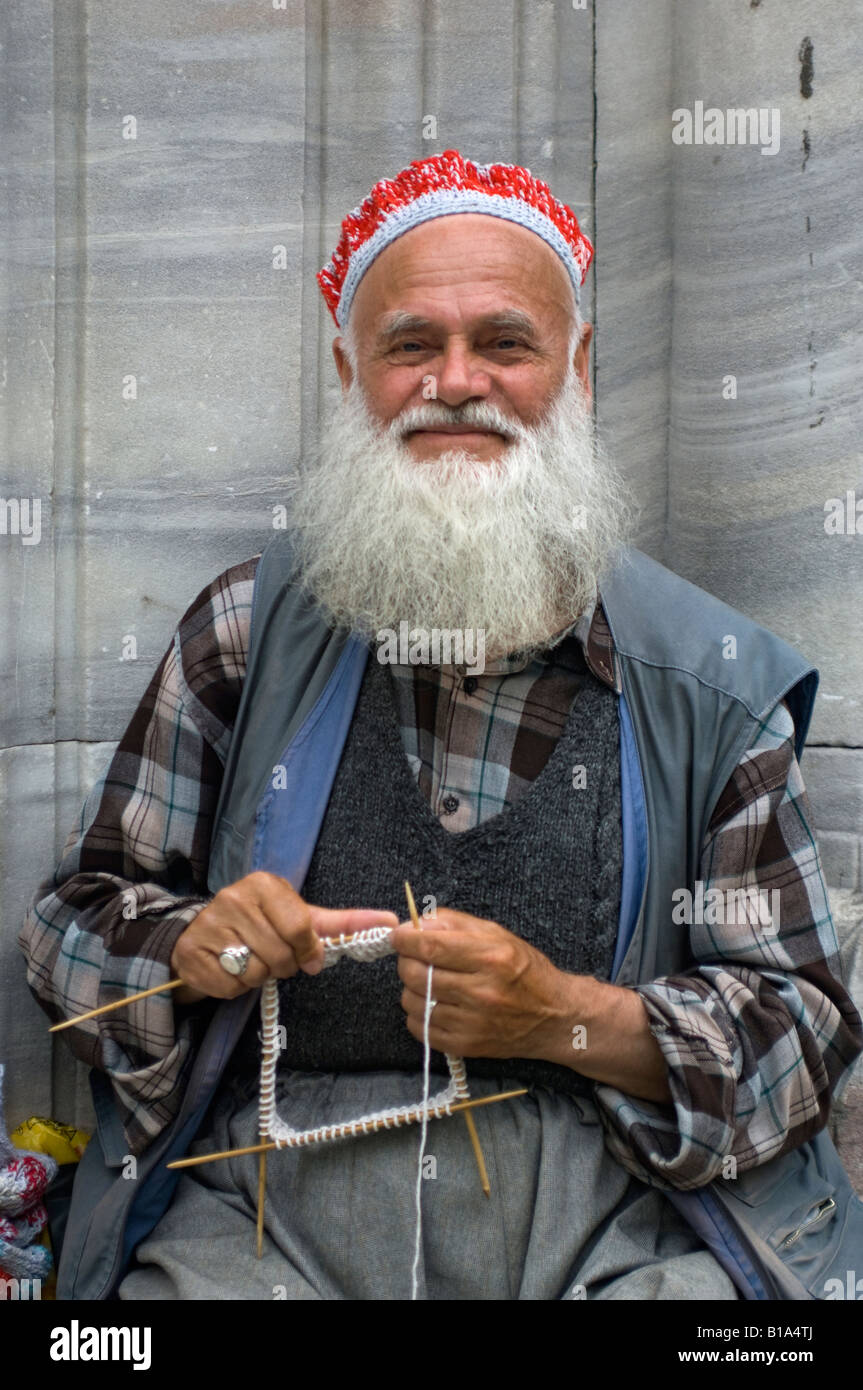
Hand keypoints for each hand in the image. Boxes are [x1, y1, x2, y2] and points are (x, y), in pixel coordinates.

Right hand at [170, 871, 398, 1002]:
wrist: (202, 935)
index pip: (301, 928)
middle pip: (280, 956)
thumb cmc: (261, 925)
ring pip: (255, 973)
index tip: (305, 955)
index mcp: (264, 884)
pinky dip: (235, 988)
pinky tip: (229, 969)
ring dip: (259, 977)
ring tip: (249, 960)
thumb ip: (343, 923)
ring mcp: (209, 925)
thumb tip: (391, 922)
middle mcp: (234, 897)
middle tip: (272, 956)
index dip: (307, 951)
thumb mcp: (301, 918)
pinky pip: (230, 987)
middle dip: (282, 966)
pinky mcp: (192, 953)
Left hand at [391, 908, 568, 1058]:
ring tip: (430, 983)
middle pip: (416, 974)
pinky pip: (419, 1028)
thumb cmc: (525, 971)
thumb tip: (415, 923)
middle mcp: (481, 991)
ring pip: (412, 1001)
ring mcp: (472, 1022)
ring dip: (412, 988)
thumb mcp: (498, 934)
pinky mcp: (466, 1046)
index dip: (405, 939)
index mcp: (490, 957)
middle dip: (407, 961)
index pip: (430, 946)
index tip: (398, 936)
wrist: (554, 1018)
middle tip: (416, 957)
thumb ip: (454, 923)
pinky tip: (435, 1004)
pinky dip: (419, 1013)